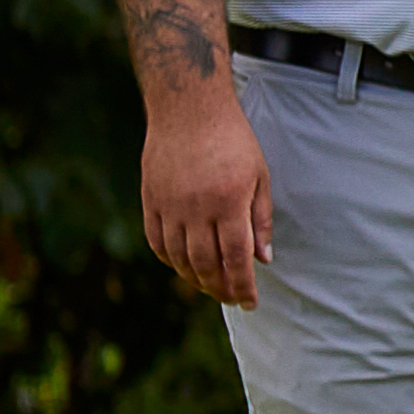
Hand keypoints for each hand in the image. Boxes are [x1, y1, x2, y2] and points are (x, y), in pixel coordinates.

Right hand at [141, 78, 273, 308]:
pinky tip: (183, 266)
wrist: (189, 111)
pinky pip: (156, 241)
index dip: (243, 285)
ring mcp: (169, 206)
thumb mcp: (260, 177)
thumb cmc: (233, 141)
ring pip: (179, 257)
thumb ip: (261, 220)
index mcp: (229, 203)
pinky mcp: (150, 200)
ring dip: (195, 278)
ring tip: (210, 287)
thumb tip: (263, 259)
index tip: (250, 303)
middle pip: (205, 264)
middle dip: (220, 288)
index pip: (237, 258)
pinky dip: (170, 259)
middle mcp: (196, 209)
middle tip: (231, 299)